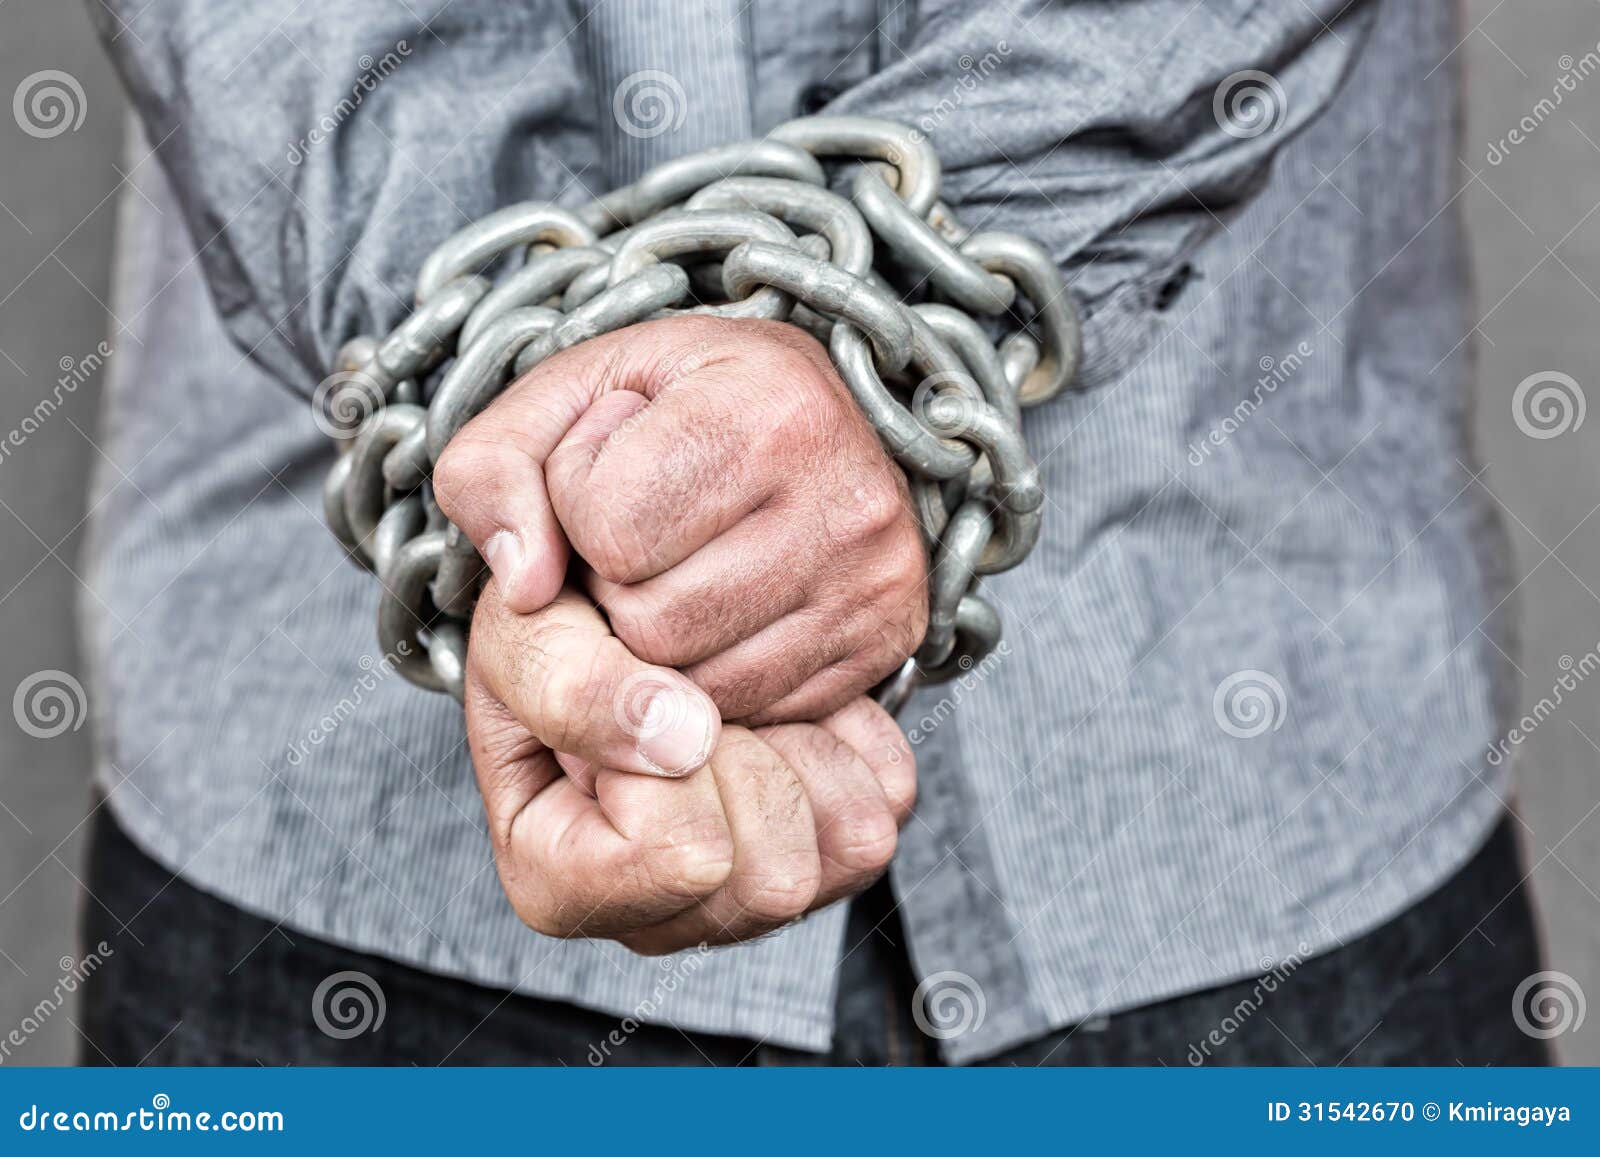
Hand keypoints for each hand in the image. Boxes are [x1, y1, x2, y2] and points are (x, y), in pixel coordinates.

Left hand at [434, 315, 927, 722]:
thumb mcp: (567, 396)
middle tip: (641, 535)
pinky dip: (713, 674)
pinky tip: (721, 608)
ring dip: (659, 643)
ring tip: (677, 568)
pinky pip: (755, 708)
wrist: (805, 409)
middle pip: (652, 625)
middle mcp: (845, 494)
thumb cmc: (679, 399)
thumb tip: (521, 590)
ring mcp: (876, 575)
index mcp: (768, 404)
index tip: (611, 470)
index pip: (609, 529)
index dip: (577, 511)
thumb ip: (493, 469)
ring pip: (700, 685)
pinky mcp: (889, 635)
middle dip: (615, 590)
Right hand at [464, 579, 914, 951]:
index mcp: (559, 882)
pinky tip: (784, 708)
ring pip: (842, 847)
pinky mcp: (829, 848)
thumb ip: (565, 681)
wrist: (612, 601)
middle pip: (771, 876)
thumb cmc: (554, 625)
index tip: (636, 695)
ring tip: (736, 702)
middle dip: (745, 758)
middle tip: (693, 698)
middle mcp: (660, 912)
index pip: (676, 857)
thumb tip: (678, 737)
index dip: (669, 763)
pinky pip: (887, 797)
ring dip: (801, 743)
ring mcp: (751, 893)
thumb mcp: (521, 632)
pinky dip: (850, 733)